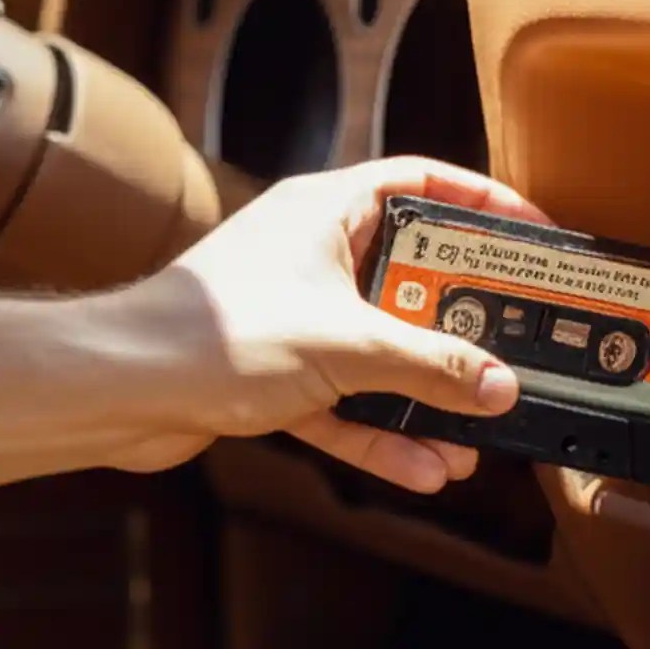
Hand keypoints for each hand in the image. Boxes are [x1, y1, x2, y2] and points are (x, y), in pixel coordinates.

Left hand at [110, 157, 550, 492]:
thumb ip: (431, 365)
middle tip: (510, 344)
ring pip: (383, 349)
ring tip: (474, 431)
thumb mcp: (348, 344)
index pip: (424, 183)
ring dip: (426, 394)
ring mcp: (299, 314)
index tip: (529, 231)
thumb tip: (496, 384)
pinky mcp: (280, 370)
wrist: (120, 391)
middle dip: (462, 323)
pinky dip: (383, 433)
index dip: (481, 200)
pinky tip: (425, 467)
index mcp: (329, 211)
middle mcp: (315, 255)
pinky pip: (349, 398)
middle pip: (414, 277)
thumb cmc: (213, 332)